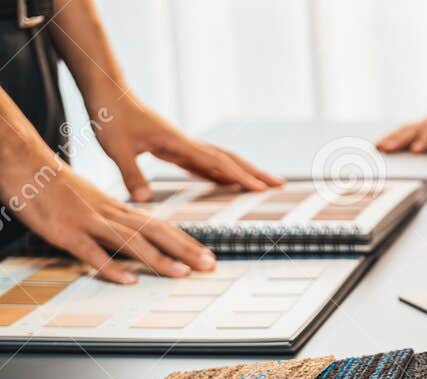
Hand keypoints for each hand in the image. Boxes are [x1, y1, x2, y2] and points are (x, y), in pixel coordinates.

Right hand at [0, 152, 214, 282]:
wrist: (26, 165)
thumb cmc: (59, 187)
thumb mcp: (95, 202)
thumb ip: (116, 220)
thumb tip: (138, 237)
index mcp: (118, 209)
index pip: (160, 226)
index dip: (186, 241)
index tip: (208, 255)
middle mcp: (110, 214)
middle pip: (155, 232)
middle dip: (185, 250)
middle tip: (209, 266)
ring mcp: (89, 222)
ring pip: (130, 241)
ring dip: (158, 258)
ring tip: (182, 273)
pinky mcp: (67, 232)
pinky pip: (91, 252)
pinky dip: (110, 266)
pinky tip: (127, 279)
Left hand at [92, 99, 282, 201]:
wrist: (108, 92)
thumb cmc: (111, 117)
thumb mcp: (116, 148)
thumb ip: (132, 174)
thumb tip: (143, 199)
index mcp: (177, 143)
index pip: (216, 161)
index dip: (239, 176)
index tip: (260, 189)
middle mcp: (185, 143)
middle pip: (228, 158)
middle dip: (254, 173)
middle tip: (279, 185)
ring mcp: (181, 145)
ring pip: (220, 159)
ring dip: (242, 172)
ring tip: (262, 183)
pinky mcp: (173, 147)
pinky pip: (204, 162)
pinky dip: (220, 172)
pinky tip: (226, 182)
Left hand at [377, 107, 426, 152]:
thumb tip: (425, 160)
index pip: (410, 131)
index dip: (394, 137)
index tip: (380, 146)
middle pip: (410, 129)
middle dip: (393, 138)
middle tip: (378, 148)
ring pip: (419, 129)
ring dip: (403, 139)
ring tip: (389, 148)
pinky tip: (418, 149)